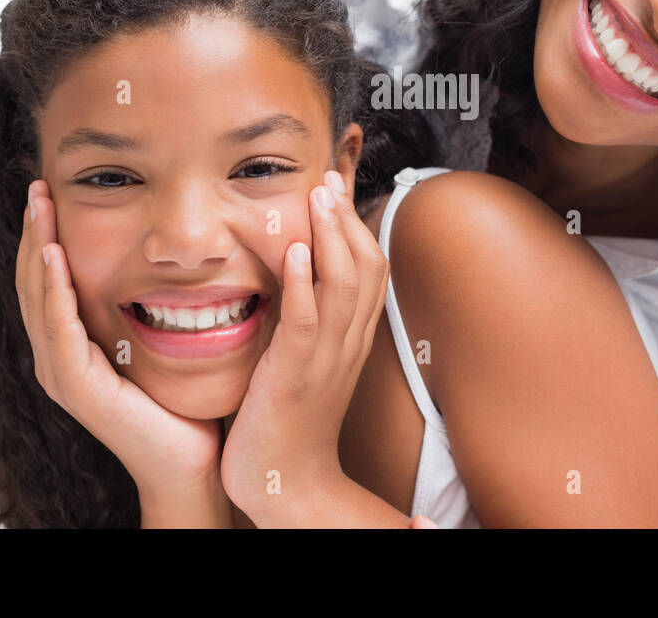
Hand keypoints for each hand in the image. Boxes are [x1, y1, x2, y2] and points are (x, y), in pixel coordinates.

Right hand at [16, 179, 230, 525]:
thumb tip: (174, 249)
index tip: (52, 188)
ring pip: (37, 298)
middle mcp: (58, 356)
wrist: (193, 460)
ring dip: (36, 248)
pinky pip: (59, 329)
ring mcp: (62, 373)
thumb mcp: (163, 336)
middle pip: (32, 282)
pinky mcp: (77, 387)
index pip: (49, 278)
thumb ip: (153, 298)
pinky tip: (55, 256)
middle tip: (37, 185)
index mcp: (74, 344)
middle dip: (33, 231)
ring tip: (38, 206)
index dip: (45, 234)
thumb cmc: (184, 400)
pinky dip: (55, 290)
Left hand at [220, 170, 389, 525]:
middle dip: (348, 217)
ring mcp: (326, 358)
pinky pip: (307, 322)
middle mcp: (348, 342)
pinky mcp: (297, 375)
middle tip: (329, 176)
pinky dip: (305, 283)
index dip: (357, 223)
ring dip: (333, 235)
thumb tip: (293, 271)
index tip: (336, 184)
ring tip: (319, 195)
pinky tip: (297, 251)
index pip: (370, 268)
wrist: (286, 481)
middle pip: (367, 267)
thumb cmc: (288, 419)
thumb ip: (306, 316)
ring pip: (344, 285)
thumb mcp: (305, 358)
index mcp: (351, 337)